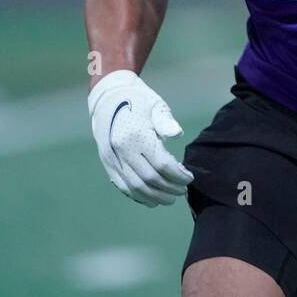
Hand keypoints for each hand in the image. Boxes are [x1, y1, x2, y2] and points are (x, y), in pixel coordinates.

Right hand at [88, 69, 193, 206]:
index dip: (177, 175)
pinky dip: (137, 196)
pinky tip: (151, 199)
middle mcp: (121, 149)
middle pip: (148, 179)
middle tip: (182, 190)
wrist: (109, 96)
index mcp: (136, 135)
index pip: (161, 164)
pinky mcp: (107, 162)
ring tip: (170, 199)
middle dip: (168, 188)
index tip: (189, 177)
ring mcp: (112, 158)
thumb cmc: (139, 100)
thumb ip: (166, 121)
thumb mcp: (156, 105)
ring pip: (134, 186)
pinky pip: (122, 185)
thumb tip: (177, 134)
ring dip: (154, 196)